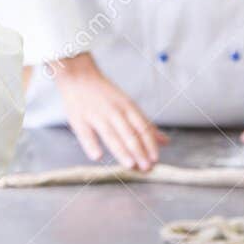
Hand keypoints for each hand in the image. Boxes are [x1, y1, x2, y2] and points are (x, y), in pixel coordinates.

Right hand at [50, 53, 166, 169]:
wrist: (78, 76)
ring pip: (110, 134)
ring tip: (130, 164)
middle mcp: (113, 111)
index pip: (142, 127)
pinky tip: (97, 156)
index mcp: (127, 107)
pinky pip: (85, 134)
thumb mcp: (128, 105)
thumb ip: (144, 124)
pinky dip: (91, 145)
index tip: (155, 159)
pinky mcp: (78, 119)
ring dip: (121, 150)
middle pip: (128, 133)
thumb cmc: (104, 94)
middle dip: (139, 151)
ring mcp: (95, 115)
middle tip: (146, 168)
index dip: (149, 143)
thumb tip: (165, 141)